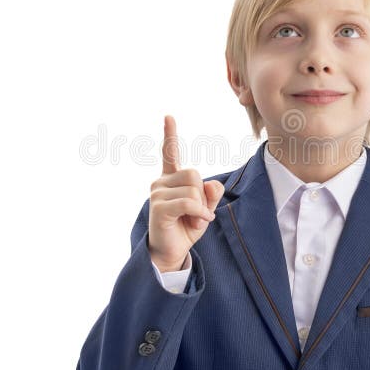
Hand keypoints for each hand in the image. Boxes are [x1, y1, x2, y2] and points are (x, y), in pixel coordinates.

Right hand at [148, 115, 224, 272]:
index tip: (168, 116)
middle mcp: (161, 182)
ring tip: (193, 219)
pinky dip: (198, 212)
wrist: (172, 252)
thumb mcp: (205, 209)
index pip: (170, 153)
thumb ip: (211, 195)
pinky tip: (197, 221)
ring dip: (201, 207)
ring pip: (193, 189)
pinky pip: (188, 201)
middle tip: (199, 212)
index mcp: (171, 179)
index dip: (169, 134)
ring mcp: (157, 192)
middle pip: (194, 174)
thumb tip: (211, 184)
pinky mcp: (158, 206)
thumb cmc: (186, 228)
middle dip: (203, 195)